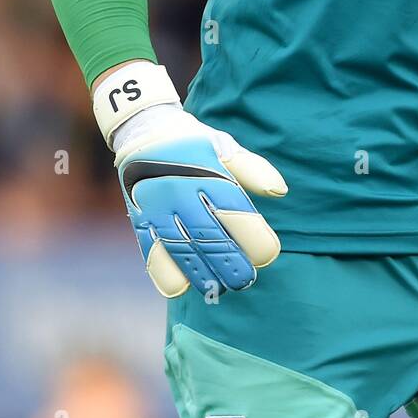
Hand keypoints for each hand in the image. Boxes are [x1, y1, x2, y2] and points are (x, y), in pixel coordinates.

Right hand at [93, 63, 285, 298]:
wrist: (143, 128)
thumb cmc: (193, 142)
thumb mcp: (223, 146)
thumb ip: (251, 169)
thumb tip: (278, 190)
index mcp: (208, 172)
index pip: (236, 212)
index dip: (254, 238)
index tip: (267, 255)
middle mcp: (182, 190)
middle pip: (211, 238)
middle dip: (232, 264)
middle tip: (245, 280)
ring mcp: (158, 207)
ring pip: (182, 250)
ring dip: (203, 274)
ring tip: (220, 288)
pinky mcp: (140, 218)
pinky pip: (150, 251)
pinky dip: (165, 273)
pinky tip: (181, 287)